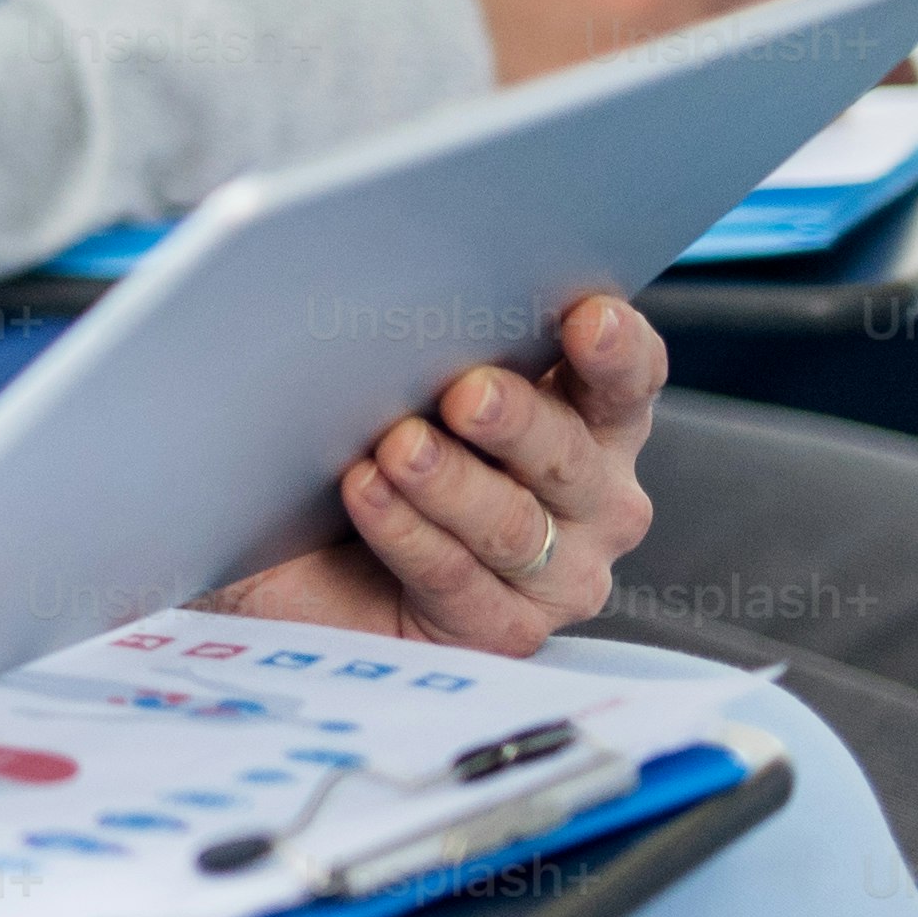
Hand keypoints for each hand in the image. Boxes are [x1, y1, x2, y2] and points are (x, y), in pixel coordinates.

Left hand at [210, 293, 661, 651]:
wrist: (293, 554)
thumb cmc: (356, 450)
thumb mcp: (391, 384)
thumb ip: (423, 344)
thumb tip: (400, 287)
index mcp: (585, 419)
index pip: (624, 381)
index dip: (615, 349)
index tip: (588, 316)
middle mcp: (592, 498)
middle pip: (569, 453)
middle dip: (517, 418)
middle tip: (468, 393)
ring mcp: (557, 572)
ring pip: (514, 524)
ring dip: (451, 482)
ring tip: (397, 447)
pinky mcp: (504, 629)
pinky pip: (460, 580)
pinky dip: (409, 534)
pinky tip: (367, 493)